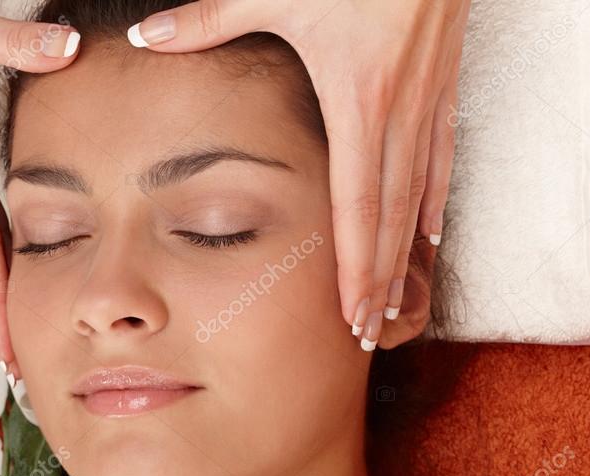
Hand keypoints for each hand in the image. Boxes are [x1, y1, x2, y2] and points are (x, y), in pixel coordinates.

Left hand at [127, 0, 469, 350]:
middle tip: (371, 330)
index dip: (355, 265)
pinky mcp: (443, 85)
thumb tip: (146, 35)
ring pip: (418, 194)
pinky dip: (434, 201)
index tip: (352, 314)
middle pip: (390, 215)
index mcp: (357, 99)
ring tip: (395, 300)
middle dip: (379, 278)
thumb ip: (210, 17)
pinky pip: (442, 157)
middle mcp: (398, 111)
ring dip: (406, 252)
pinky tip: (431, 234)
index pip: (356, 203)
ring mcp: (427, 101)